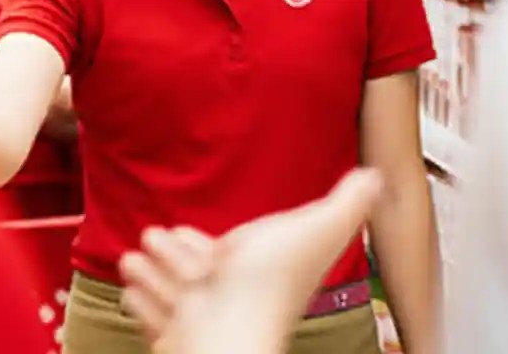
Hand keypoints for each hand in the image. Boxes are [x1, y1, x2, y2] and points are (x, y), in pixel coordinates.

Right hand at [119, 169, 383, 353]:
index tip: (193, 235)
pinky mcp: (172, 331)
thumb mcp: (319, 228)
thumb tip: (376, 176)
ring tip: (133, 257)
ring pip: (169, 286)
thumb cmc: (269, 286)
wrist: (226, 331)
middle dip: (173, 251)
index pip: (230, 250)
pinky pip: (150, 315)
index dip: (208, 241)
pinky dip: (140, 300)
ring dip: (152, 270)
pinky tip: (131, 290)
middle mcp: (229, 290)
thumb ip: (346, 202)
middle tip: (155, 237)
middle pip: (193, 266)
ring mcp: (198, 311)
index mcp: (259, 265)